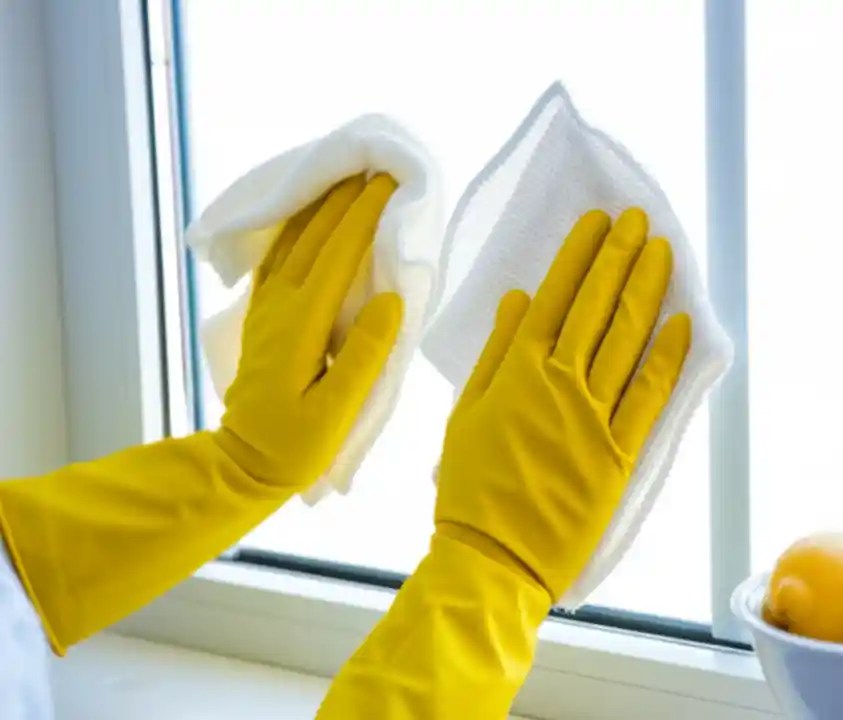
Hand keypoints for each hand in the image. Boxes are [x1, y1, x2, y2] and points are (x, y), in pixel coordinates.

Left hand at [214, 174, 402, 488]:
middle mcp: (281, 305)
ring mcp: (267, 308)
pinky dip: (296, 228)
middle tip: (374, 163)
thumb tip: (391, 299)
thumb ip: (366, 354)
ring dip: (320, 205)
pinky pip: (280, 257)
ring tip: (345, 176)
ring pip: (293, 241)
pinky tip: (306, 216)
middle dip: (344, 197)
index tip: (389, 183)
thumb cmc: (297, 444)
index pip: (338, 256)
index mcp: (302, 324)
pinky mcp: (264, 316)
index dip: (363, 216)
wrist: (244, 462)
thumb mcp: (337, 410)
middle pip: (314, 236)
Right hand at [434, 208, 691, 599]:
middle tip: (638, 219)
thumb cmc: (469, 491)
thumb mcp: (465, 415)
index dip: (580, 256)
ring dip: (646, 291)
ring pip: (626, 339)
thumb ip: (493, 355)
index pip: (555, 298)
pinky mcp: (619, 453)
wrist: (492, 560)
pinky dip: (666, 356)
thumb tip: (518, 300)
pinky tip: (681, 322)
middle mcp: (558, 384)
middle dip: (619, 257)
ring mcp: (592, 416)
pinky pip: (648, 394)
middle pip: (596, 308)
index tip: (598, 221)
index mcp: (515, 372)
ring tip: (661, 251)